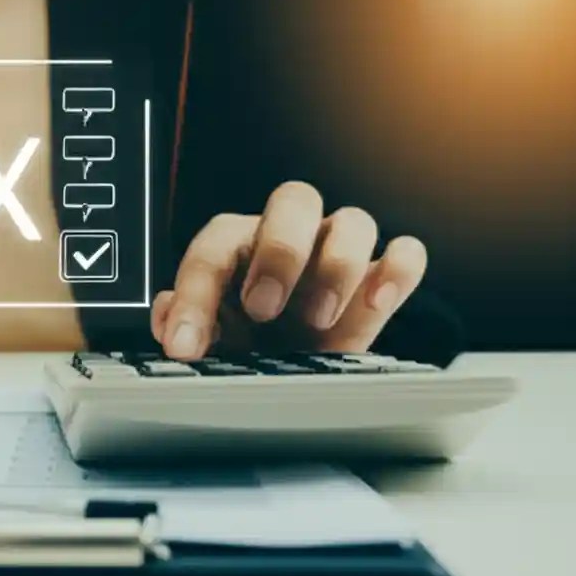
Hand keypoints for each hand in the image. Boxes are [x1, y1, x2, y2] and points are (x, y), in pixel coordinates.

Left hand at [151, 182, 426, 358]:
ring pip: (355, 221)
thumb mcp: (209, 341)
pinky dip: (397, 272)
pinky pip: (407, 254)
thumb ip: (182, 322)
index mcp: (238, 246)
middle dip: (279, 251)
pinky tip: (375, 303)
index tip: (185, 345)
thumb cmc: (245, 347)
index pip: (215, 247)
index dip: (195, 294)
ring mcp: (340, 255)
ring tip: (317, 319)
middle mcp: (291, 238)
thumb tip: (168, 317)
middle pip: (294, 199)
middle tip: (262, 309)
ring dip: (338, 266)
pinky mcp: (381, 283)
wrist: (291, 375)